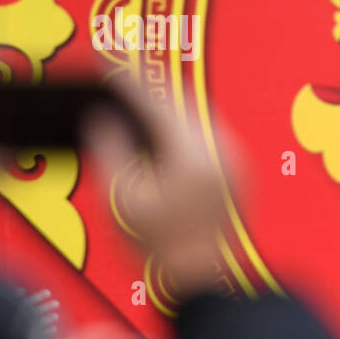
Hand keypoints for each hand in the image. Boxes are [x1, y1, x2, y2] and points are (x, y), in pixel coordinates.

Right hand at [81, 76, 229, 297]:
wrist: (204, 280)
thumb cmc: (162, 246)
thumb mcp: (122, 198)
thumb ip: (111, 149)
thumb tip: (103, 118)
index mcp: (191, 153)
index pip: (155, 99)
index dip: (126, 77)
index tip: (106, 57)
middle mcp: (220, 149)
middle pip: (180, 99)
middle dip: (148, 81)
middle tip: (120, 65)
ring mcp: (232, 159)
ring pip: (196, 113)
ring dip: (166, 101)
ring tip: (136, 91)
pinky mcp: (236, 171)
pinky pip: (206, 133)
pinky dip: (181, 123)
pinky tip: (160, 126)